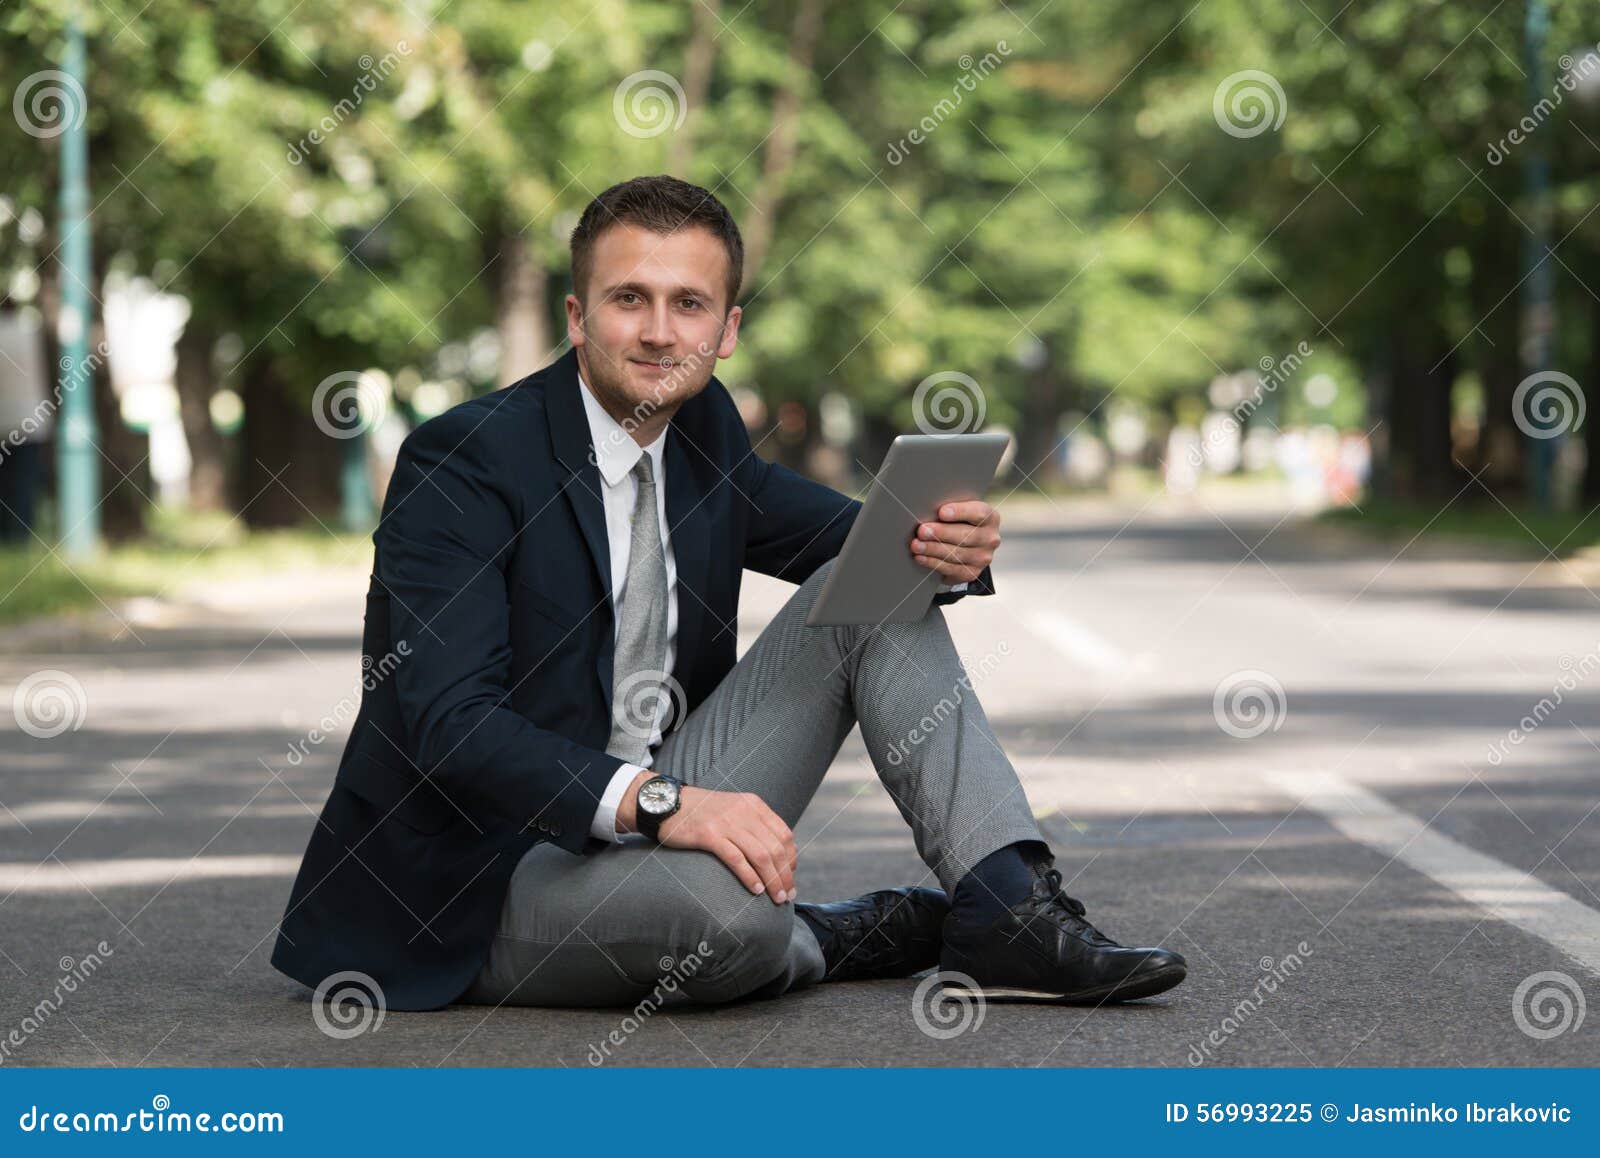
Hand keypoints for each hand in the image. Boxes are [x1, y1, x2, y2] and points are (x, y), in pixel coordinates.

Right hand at [618, 772, 796, 903]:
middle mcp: (744, 811)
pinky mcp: (708, 835)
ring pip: (760, 855)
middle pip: (775, 848)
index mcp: (753, 805)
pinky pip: (736, 858)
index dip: (791, 859)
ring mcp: (726, 822)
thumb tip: (774, 855)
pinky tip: (756, 890)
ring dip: (772, 880)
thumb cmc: (702, 812)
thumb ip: (753, 825)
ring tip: (776, 898)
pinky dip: (749, 876)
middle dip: (785, 875)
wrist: (668, 803)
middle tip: (787, 895)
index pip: (784, 834)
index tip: (790, 877)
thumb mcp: (733, 809)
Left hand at [908, 500, 1001, 584]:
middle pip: (965, 536)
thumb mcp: (960, 512)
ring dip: (933, 549)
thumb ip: (950, 509)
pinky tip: (921, 557)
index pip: (979, 513)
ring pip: (956, 554)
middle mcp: (990, 539)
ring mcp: (982, 558)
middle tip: (922, 531)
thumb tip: (927, 510)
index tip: (941, 512)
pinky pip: (951, 569)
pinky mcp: (971, 573)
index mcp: (990, 518)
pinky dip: (933, 563)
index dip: (960, 512)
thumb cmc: (959, 522)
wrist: (966, 546)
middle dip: (941, 533)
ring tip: (916, 545)